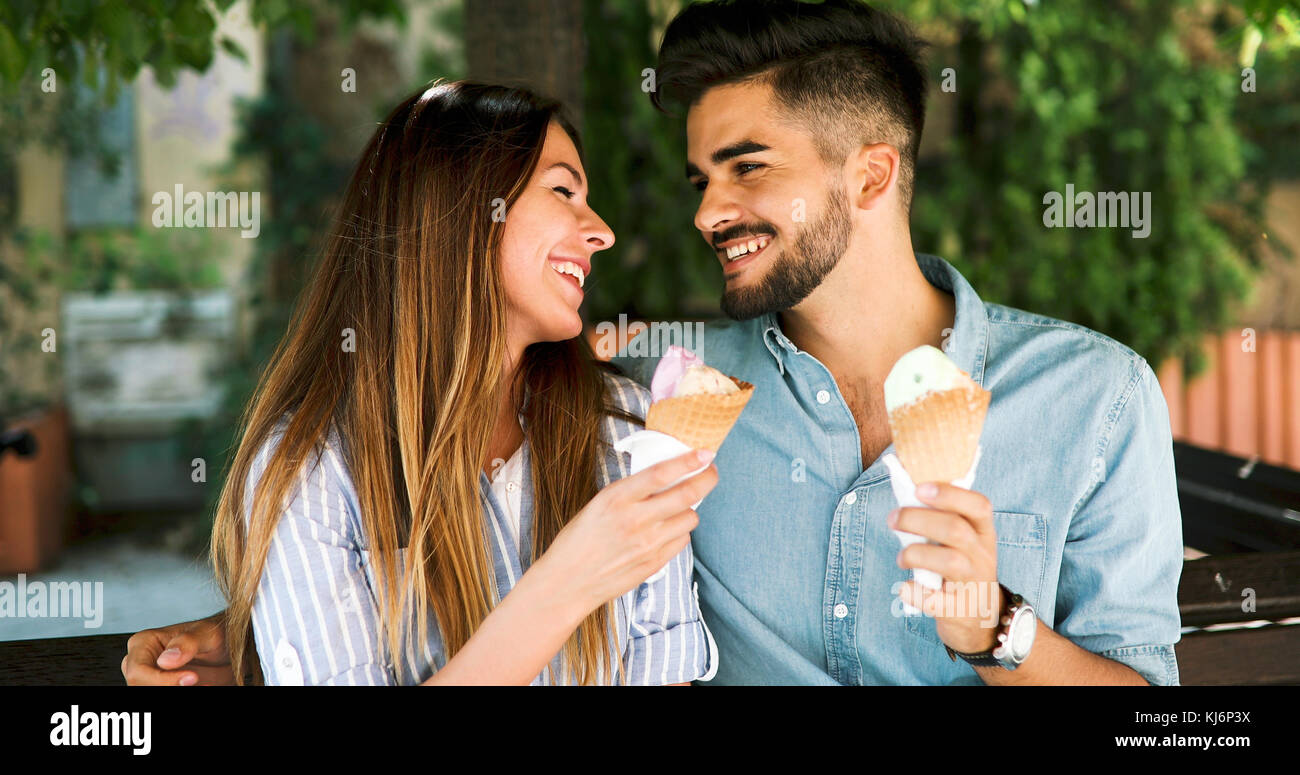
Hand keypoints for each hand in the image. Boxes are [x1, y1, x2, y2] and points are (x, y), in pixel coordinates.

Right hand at [122, 612, 235, 685]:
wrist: (228, 650)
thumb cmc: (216, 635)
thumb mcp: (207, 634)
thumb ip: (188, 643)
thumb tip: (165, 660)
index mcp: (143, 643)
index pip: (138, 672)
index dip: (162, 680)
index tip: (193, 677)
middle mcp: (141, 663)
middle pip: (141, 688)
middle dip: (171, 689)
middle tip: (201, 682)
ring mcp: (149, 678)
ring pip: (152, 696)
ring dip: (180, 692)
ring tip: (206, 684)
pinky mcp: (161, 687)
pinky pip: (166, 698)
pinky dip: (187, 695)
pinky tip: (205, 686)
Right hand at [539, 448, 717, 615]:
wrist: (568, 582)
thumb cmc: (578, 540)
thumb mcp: (598, 505)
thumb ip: (630, 492)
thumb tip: (665, 477)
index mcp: (616, 499)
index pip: (662, 473)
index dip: (688, 461)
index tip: (704, 453)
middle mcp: (636, 520)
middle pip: (687, 494)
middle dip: (707, 478)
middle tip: (710, 471)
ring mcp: (648, 544)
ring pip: (690, 518)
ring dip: (690, 508)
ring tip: (679, 506)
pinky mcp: (655, 563)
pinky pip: (682, 541)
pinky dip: (680, 531)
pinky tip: (667, 530)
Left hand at [889, 482, 1002, 653]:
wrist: (981, 619)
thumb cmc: (963, 568)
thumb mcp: (966, 542)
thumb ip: (945, 519)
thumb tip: (905, 495)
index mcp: (984, 533)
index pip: (979, 505)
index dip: (949, 494)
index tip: (919, 488)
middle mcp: (983, 556)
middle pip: (956, 530)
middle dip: (917, 519)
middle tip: (892, 519)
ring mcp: (973, 584)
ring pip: (950, 561)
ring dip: (916, 554)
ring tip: (901, 558)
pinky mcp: (958, 611)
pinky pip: (934, 601)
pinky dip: (914, 592)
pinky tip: (904, 587)